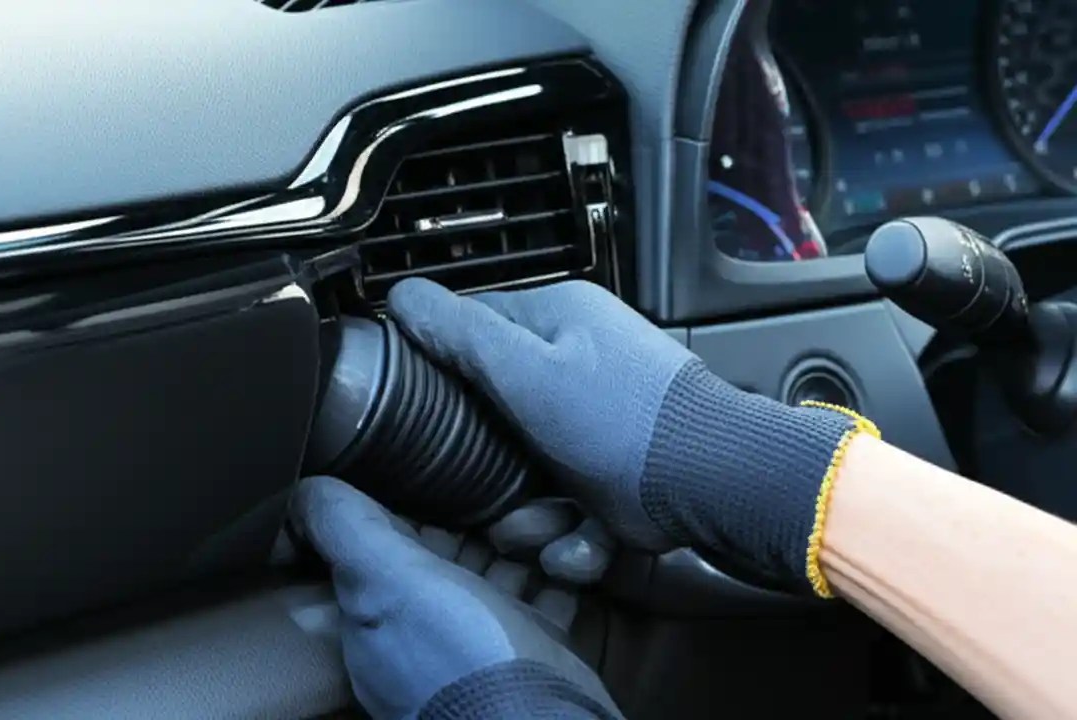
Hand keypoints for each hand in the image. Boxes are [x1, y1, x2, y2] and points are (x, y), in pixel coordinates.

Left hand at [290, 476, 622, 719]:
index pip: (385, 541)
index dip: (413, 506)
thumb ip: (345, 530)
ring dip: (527, 538)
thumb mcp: (387, 582)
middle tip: (507, 513)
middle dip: (479, 518)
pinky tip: (568, 562)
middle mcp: (425, 628)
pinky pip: (548, 592)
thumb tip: (304, 492)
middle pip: (448, 548)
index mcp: (378, 613)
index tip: (444, 482)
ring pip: (501, 565)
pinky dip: (561, 570)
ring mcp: (483, 641)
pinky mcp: (536, 651)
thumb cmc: (461, 662)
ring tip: (546, 538)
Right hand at [388, 279, 866, 594]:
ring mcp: (599, 414)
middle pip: (495, 410)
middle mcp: (577, 358)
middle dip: (489, 464)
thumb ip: (460, 333)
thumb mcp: (523, 370)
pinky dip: (573, 531)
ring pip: (528, 466)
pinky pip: (570, 499)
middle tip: (497, 495)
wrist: (714, 484)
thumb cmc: (622, 422)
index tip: (427, 411)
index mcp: (555, 317)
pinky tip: (583, 538)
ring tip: (551, 525)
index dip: (440, 370)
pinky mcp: (616, 465)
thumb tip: (403, 295)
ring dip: (532, 512)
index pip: (470, 327)